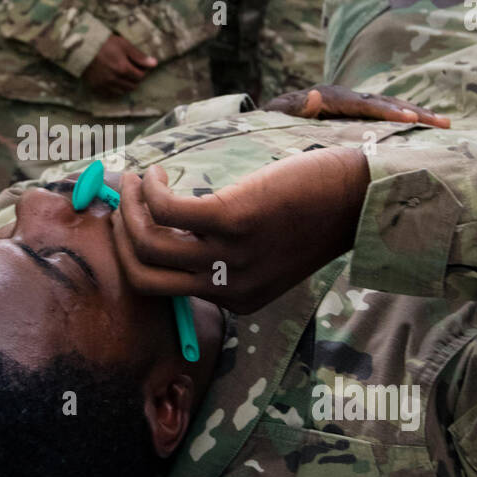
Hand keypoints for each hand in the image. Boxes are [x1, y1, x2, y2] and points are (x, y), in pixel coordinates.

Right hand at [82, 34, 156, 96]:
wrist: (81, 47)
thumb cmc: (104, 43)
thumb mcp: (123, 45)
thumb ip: (139, 56)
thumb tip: (154, 64)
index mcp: (123, 68)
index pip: (140, 76)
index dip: (143, 71)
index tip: (140, 66)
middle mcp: (115, 80)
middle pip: (132, 86)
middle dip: (135, 79)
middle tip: (133, 71)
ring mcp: (105, 85)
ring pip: (123, 92)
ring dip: (126, 85)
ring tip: (124, 76)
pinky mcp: (96, 87)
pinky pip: (111, 94)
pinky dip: (116, 90)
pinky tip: (114, 81)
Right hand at [112, 150, 369, 314]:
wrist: (357, 196)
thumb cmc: (313, 215)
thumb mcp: (269, 254)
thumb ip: (226, 256)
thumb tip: (169, 229)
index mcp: (238, 300)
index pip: (166, 290)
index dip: (138, 254)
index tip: (132, 223)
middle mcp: (231, 288)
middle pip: (145, 275)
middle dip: (120, 240)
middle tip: (119, 208)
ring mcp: (231, 256)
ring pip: (149, 243)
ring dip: (130, 210)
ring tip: (134, 185)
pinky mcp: (233, 221)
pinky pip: (168, 210)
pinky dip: (151, 191)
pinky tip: (156, 176)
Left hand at [265, 84, 448, 126]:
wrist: (271, 113)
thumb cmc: (273, 119)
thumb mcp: (278, 114)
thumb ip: (296, 108)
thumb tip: (313, 96)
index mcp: (331, 97)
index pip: (365, 106)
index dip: (387, 113)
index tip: (409, 120)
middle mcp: (346, 95)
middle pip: (385, 103)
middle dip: (414, 112)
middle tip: (442, 123)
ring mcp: (353, 101)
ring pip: (389, 106)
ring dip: (417, 114)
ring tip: (444, 123)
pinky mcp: (356, 109)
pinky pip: (384, 112)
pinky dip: (405, 117)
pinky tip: (424, 124)